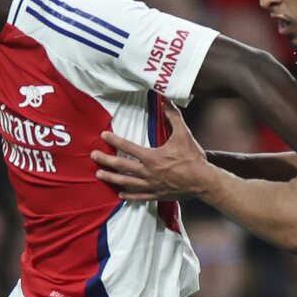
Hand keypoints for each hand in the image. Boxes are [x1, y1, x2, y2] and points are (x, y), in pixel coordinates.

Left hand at [91, 104, 215, 201]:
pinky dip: (128, 195)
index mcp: (152, 157)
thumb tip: (166, 101)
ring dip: (111, 178)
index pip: (128, 147)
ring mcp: (151, 185)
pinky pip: (139, 196)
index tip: (104, 135)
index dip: (114, 141)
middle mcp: (148, 172)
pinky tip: (120, 194)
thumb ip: (173, 117)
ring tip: (99, 174)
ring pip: (126, 182)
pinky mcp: (157, 195)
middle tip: (93, 156)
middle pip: (121, 166)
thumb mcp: (184, 134)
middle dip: (106, 160)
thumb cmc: (193, 158)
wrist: (203, 181)